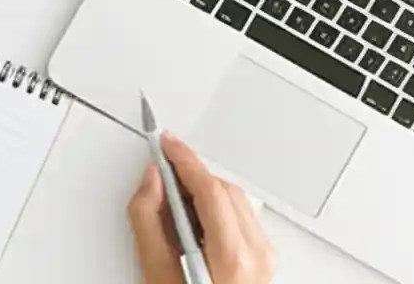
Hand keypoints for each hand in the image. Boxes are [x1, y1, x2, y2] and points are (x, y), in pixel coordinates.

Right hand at [128, 133, 274, 283]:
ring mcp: (265, 259)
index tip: (166, 143)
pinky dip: (217, 209)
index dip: (184, 160)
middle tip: (162, 170)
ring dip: (204, 192)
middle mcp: (257, 255)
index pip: (209, 190)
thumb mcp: (157, 275)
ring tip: (173, 198)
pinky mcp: (264, 262)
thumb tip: (151, 183)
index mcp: (233, 257)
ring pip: (236, 202)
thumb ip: (148, 222)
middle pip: (225, 191)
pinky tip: (193, 219)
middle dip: (192, 175)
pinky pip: (242, 219)